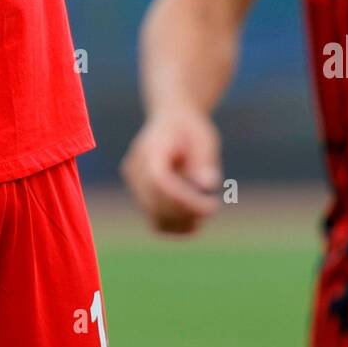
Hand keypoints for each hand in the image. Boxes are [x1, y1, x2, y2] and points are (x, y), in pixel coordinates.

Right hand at [120, 108, 222, 235]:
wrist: (171, 121)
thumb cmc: (190, 129)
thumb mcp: (203, 139)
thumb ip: (204, 161)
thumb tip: (207, 184)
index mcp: (150, 148)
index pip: (159, 182)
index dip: (185, 200)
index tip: (212, 205)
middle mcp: (135, 169)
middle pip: (156, 204)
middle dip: (188, 213)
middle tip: (213, 206)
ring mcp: (134, 185)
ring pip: (156, 218)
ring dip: (184, 223)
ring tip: (205, 208)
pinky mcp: (141, 198)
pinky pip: (157, 222)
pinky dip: (177, 225)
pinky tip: (195, 216)